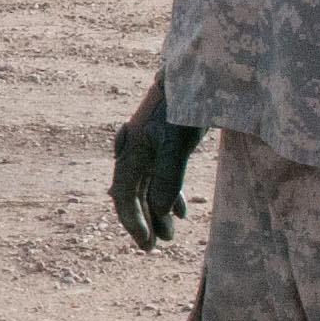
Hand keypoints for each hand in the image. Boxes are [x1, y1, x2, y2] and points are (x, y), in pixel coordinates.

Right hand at [111, 76, 204, 251]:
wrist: (195, 73)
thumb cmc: (184, 108)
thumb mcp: (176, 145)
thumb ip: (167, 179)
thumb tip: (159, 212)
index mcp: (132, 153)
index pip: (124, 196)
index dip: (133, 222)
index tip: (147, 245)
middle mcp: (135, 151)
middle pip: (132, 194)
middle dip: (142, 222)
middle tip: (152, 247)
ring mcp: (148, 145)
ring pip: (147, 186)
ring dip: (156, 211)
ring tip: (169, 234)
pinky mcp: (164, 141)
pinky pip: (159, 175)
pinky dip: (168, 194)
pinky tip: (180, 211)